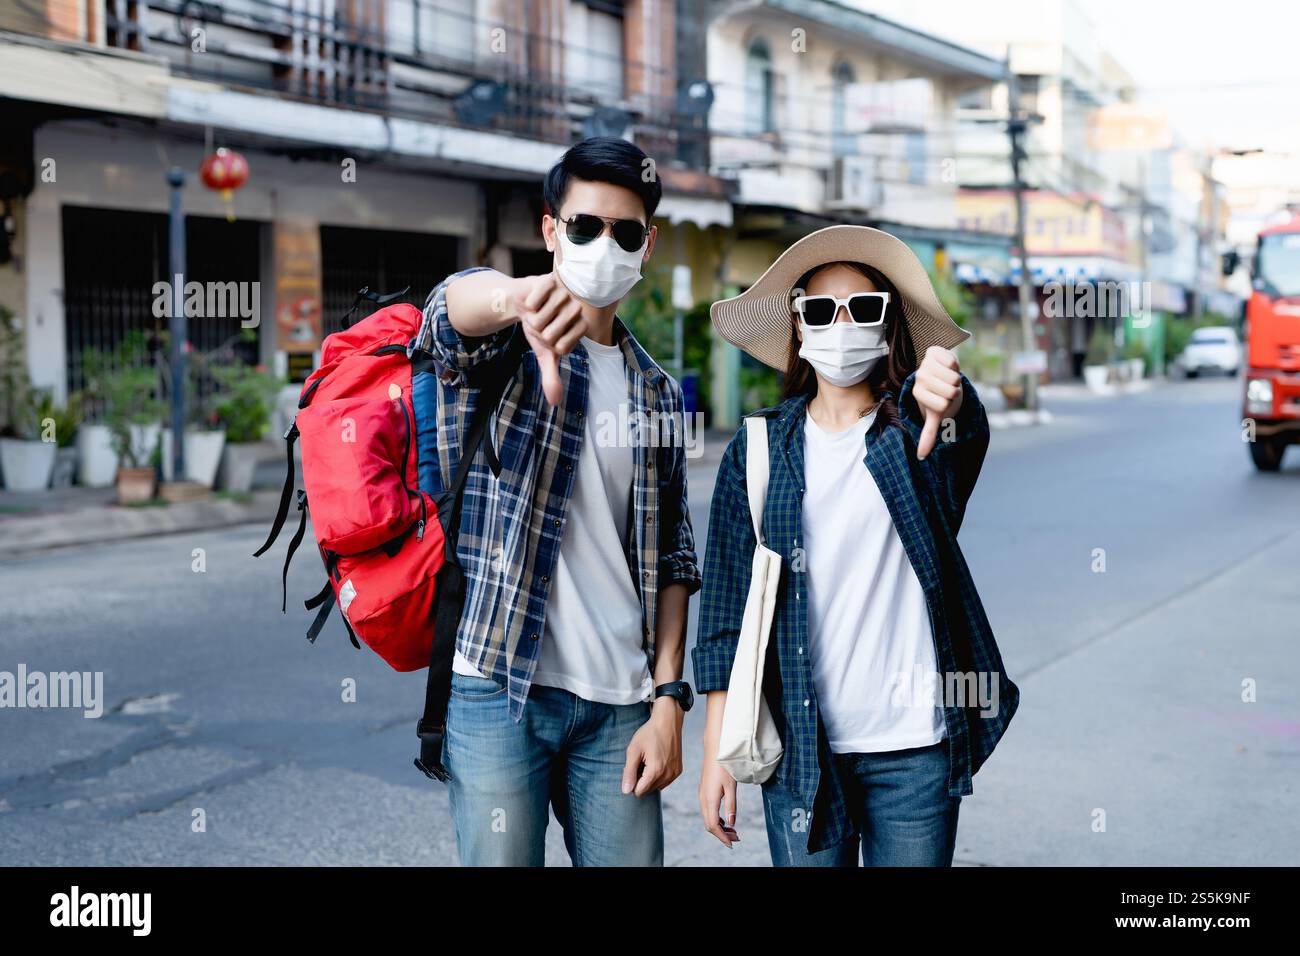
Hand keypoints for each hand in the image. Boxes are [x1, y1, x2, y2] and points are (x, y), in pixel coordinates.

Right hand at [511, 273, 585, 406]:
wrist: (522, 302)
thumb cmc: (538, 328)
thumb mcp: (543, 354)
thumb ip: (551, 376)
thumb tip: (555, 403)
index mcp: (580, 327)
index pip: (562, 346)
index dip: (549, 344)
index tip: (548, 336)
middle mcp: (576, 309)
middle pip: (550, 333)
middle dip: (538, 332)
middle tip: (539, 322)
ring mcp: (564, 294)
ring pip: (541, 317)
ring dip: (531, 318)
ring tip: (536, 311)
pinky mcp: (549, 281)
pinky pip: (535, 300)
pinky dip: (527, 304)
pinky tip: (532, 300)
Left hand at [622, 698, 683, 796]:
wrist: (668, 721)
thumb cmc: (649, 734)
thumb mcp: (633, 750)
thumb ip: (629, 772)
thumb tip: (626, 791)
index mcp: (655, 771)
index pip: (638, 792)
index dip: (632, 780)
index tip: (634, 765)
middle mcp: (667, 775)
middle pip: (647, 790)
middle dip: (640, 779)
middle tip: (641, 761)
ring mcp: (674, 774)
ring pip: (656, 787)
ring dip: (649, 778)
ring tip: (649, 760)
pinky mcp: (678, 770)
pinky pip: (664, 782)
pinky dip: (658, 775)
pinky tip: (657, 760)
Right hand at [698, 757, 738, 847]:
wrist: (715, 749)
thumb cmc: (724, 765)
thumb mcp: (731, 786)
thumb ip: (731, 805)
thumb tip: (732, 823)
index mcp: (709, 799)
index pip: (713, 825)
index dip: (722, 837)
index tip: (732, 844)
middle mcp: (703, 799)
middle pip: (709, 825)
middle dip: (722, 834)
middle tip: (736, 838)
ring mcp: (702, 795)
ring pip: (708, 818)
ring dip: (719, 827)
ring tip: (733, 831)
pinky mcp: (703, 792)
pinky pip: (707, 811)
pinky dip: (716, 819)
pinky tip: (725, 819)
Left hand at [914, 345, 963, 459]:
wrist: (939, 374)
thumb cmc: (939, 396)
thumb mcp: (934, 415)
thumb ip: (928, 435)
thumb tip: (921, 456)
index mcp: (917, 393)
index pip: (942, 405)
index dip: (949, 404)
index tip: (943, 400)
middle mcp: (918, 378)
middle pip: (951, 391)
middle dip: (955, 392)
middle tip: (947, 388)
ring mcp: (924, 363)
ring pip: (954, 377)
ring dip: (956, 378)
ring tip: (948, 378)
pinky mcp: (933, 351)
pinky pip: (952, 360)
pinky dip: (956, 365)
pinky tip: (949, 367)